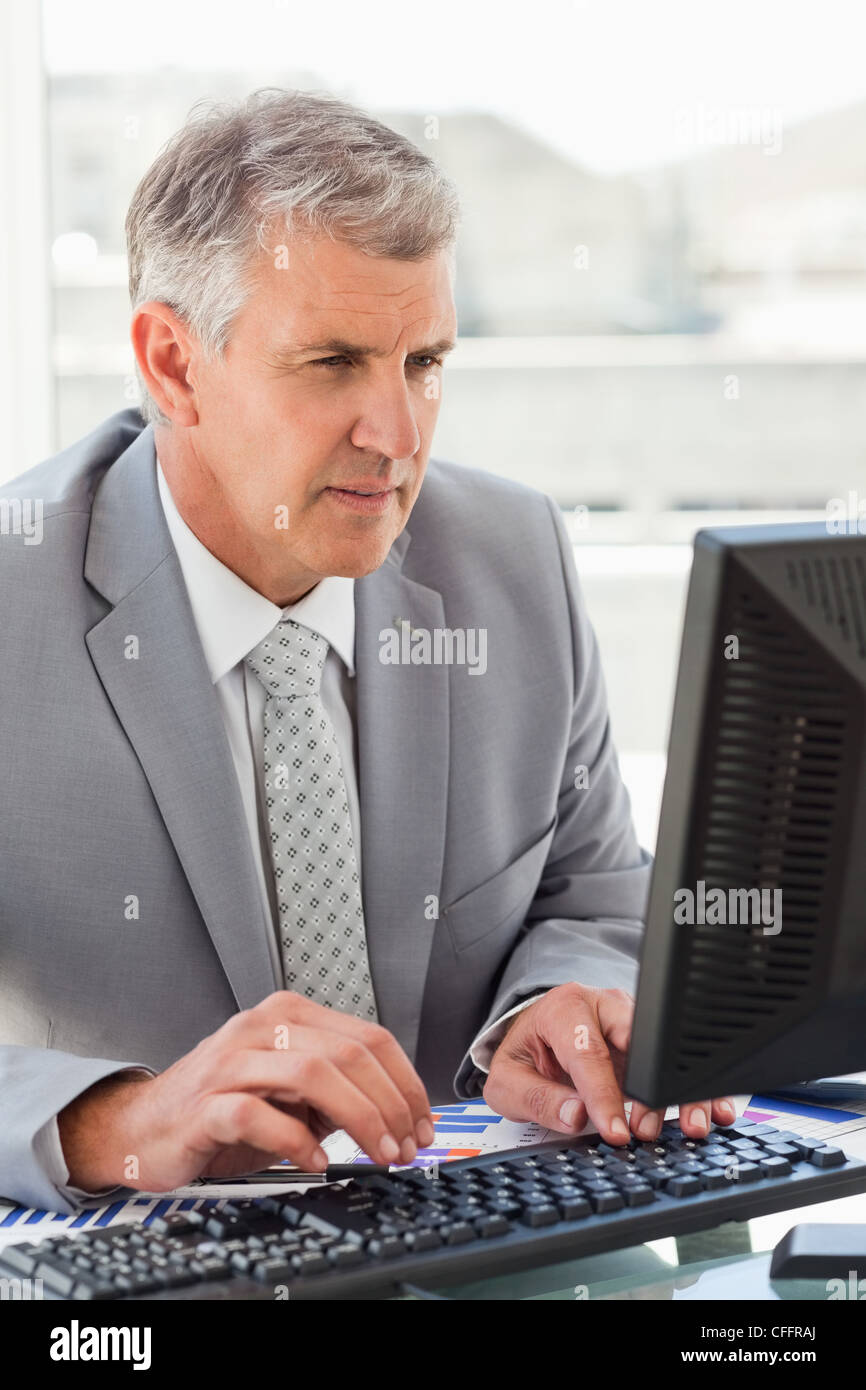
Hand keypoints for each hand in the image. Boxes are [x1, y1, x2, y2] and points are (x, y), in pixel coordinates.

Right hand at [58, 992, 434, 1192]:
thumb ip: (336, 1091)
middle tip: (407, 1146)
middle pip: (349, 1054)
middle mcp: (261, 1027)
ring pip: (312, 1074)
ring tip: (377, 1154)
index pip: (369, 1037)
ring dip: (359, 1119)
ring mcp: (231, 1061)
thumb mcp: (290, 1093)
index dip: (406, 1083)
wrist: (144, 1127)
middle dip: (391, 1105)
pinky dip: (296, 1141)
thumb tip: (398, 1116)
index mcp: (289, 1016)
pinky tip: (315, 1162)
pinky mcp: (205, 1103)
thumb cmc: (221, 1107)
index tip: (423, 1123)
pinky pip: (258, 1114)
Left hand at [482, 983, 735, 1143]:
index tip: (616, 1132)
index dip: (603, 1095)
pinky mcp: (650, 1042)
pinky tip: (715, 1107)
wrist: (535, 1034)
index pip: (588, 1051)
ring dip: (682, 1090)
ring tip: (692, 1126)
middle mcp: (605, 1006)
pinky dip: (698, 1085)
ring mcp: (633, 1022)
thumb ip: (535, 1097)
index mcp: (566, 1008)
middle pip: (638, 1042)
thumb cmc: (525, 1054)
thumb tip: (574, 1116)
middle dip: (650, 1087)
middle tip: (649, 1130)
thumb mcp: (507, 1078)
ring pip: (666, 1050)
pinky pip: (677, 1060)